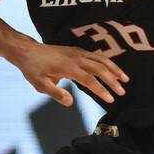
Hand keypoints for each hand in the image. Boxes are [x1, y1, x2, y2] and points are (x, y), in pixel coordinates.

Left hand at [14, 42, 128, 105]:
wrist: (27, 51)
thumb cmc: (33, 69)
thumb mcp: (40, 84)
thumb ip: (55, 93)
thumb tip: (70, 102)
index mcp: (68, 67)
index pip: (89, 80)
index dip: (101, 90)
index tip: (110, 99)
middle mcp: (76, 58)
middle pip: (100, 69)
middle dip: (113, 80)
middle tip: (122, 92)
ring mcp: (78, 52)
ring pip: (101, 60)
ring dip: (114, 69)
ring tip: (125, 79)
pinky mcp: (77, 50)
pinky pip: (96, 56)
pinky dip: (107, 62)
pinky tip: (113, 69)